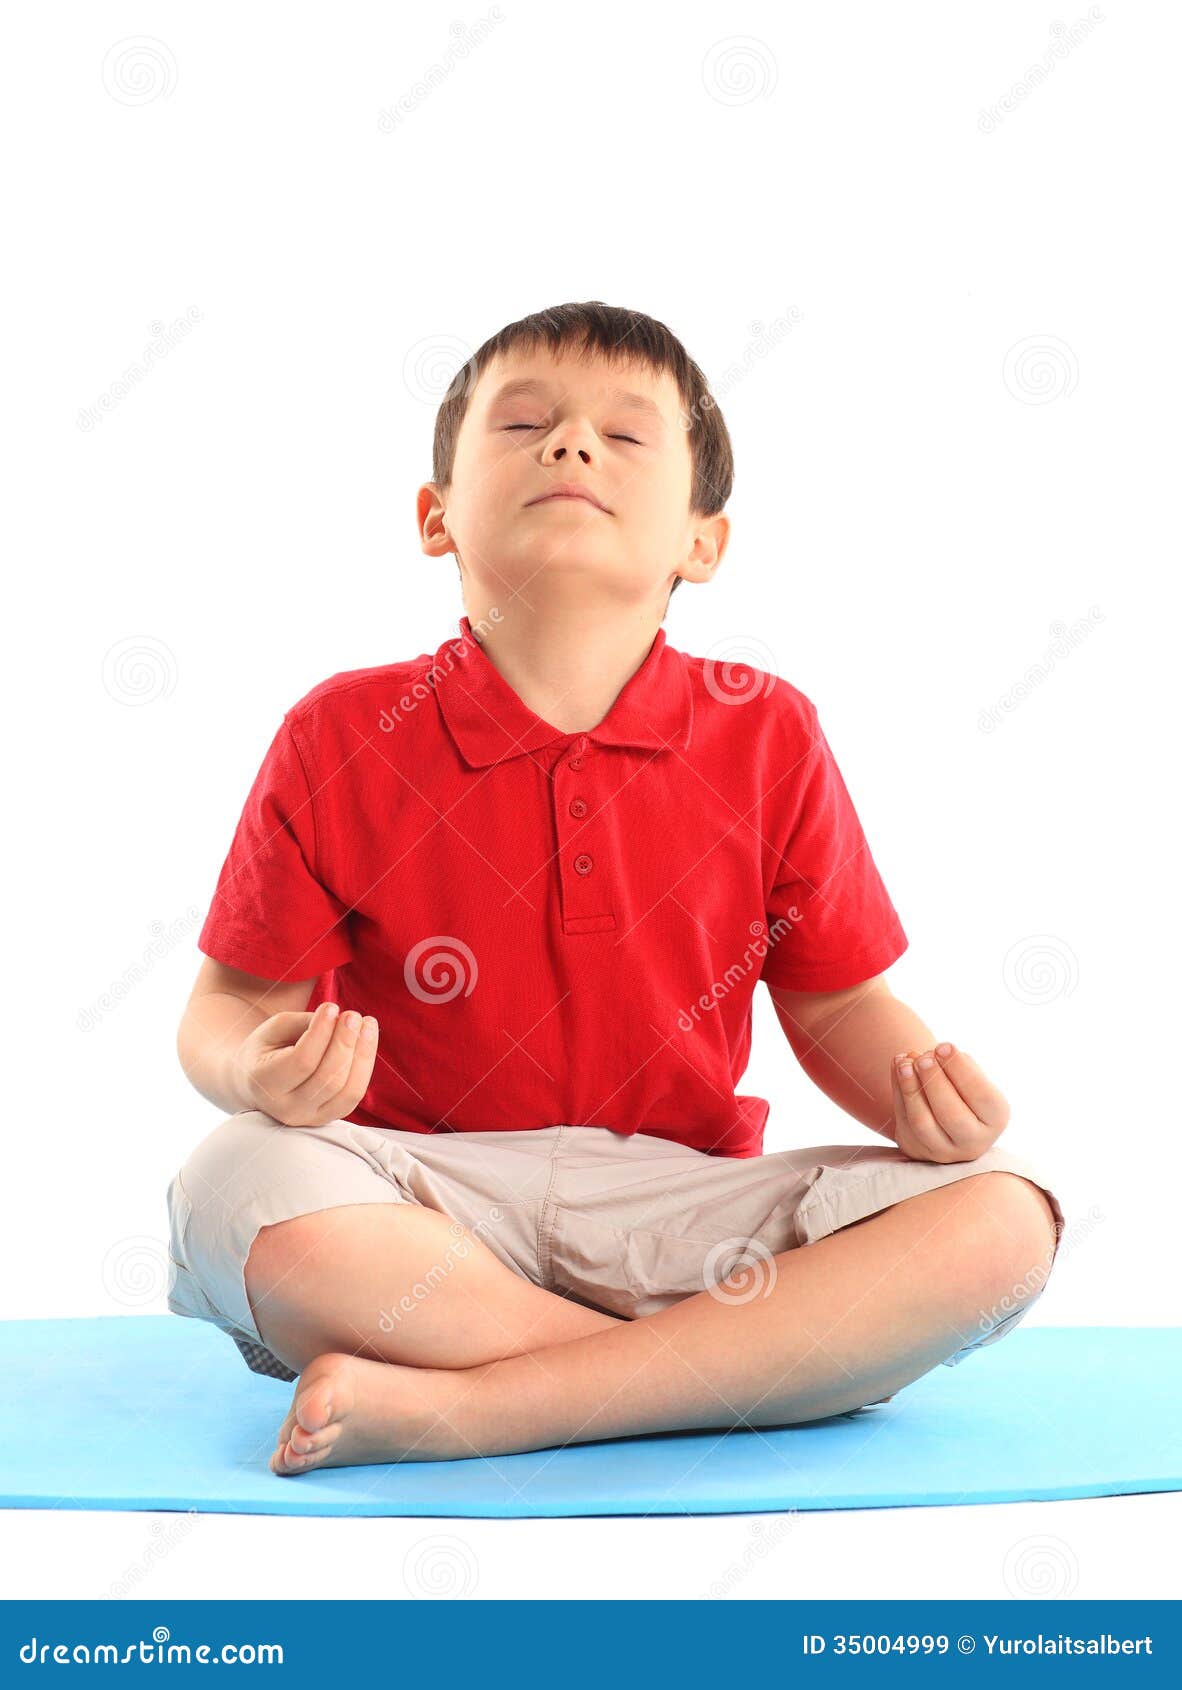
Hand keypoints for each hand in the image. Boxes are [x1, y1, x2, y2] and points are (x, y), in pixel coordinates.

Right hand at [236, 1002, 379, 1126]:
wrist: (258, 1082)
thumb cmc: (268, 1048)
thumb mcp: (274, 1029)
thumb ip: (304, 1024)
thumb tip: (339, 1018)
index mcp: (264, 1083)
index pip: (302, 1060)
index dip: (322, 1032)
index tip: (332, 1006)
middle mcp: (286, 1108)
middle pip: (328, 1078)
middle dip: (345, 1042)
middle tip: (353, 1015)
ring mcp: (309, 1118)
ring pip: (347, 1091)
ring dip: (362, 1053)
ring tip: (367, 1024)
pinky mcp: (327, 1118)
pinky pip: (353, 1096)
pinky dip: (365, 1066)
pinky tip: (367, 1040)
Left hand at [890, 1043, 1009, 1162]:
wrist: (945, 1119)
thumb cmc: (964, 1090)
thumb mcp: (972, 1078)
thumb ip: (956, 1066)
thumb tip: (931, 1054)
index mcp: (995, 1118)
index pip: (981, 1096)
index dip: (960, 1070)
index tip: (943, 1046)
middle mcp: (973, 1141)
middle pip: (951, 1115)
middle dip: (934, 1082)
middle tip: (924, 1057)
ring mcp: (943, 1151)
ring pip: (922, 1122)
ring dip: (910, 1089)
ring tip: (905, 1063)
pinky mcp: (917, 1149)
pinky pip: (903, 1121)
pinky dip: (898, 1092)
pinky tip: (898, 1067)